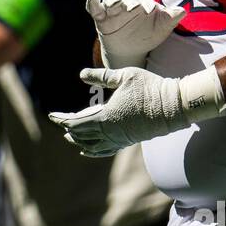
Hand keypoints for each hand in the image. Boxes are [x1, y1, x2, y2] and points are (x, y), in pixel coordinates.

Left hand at [49, 63, 225, 157]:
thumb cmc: (149, 87)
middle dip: (69, 129)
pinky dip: (93, 151)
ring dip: (79, 141)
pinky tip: (87, 151)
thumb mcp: (124, 76)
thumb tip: (81, 74)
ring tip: (70, 138)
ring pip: (91, 145)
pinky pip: (104, 150)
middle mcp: (110, 132)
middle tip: (60, 122)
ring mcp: (119, 139)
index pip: (76, 122)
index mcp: (105, 117)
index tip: (52, 115)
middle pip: (81, 135)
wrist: (173, 106)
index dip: (62, 119)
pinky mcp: (128, 142)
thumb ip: (101, 76)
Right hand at [86, 0, 184, 69]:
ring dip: (112, 1)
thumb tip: (183, 11)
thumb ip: (171, 18)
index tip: (151, 9)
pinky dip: (93, 3)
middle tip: (134, 8)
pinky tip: (93, 0)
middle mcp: (127, 0)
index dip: (147, 0)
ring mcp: (113, 8)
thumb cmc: (149, 34)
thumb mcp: (161, 28)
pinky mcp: (101, 17)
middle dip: (130, 0)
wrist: (132, 51)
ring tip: (114, 5)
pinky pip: (95, 8)